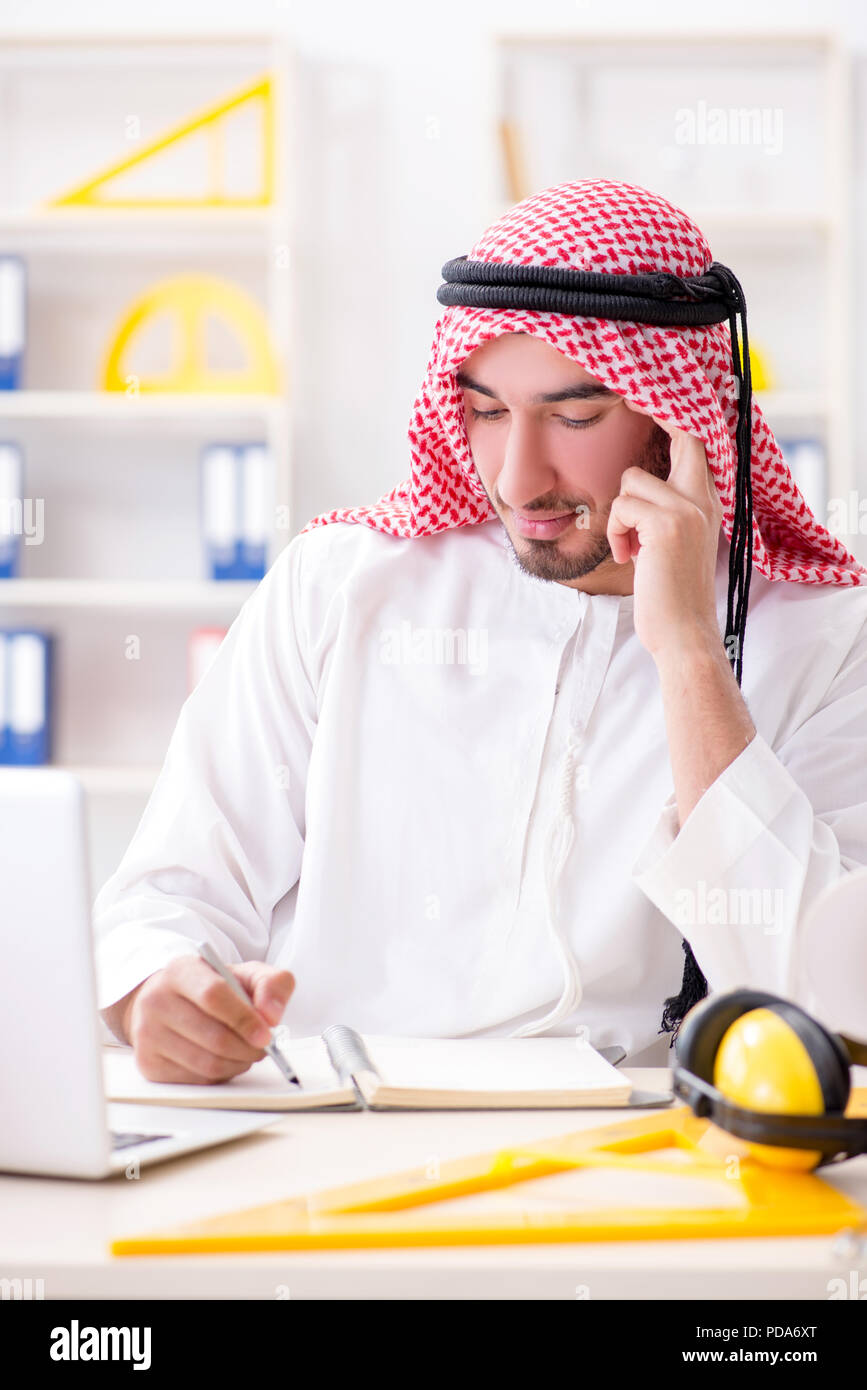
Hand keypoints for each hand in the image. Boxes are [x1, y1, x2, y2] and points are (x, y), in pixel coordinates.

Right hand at [115, 956, 295, 1083]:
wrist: (167, 1001)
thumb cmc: (211, 988)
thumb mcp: (244, 974)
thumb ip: (271, 984)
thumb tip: (272, 1017)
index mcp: (180, 971)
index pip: (213, 995)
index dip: (244, 1018)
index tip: (267, 1034)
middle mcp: (156, 1001)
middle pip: (214, 1037)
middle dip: (248, 1048)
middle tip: (264, 1047)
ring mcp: (147, 1034)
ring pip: (207, 1063)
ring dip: (238, 1063)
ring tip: (246, 1052)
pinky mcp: (149, 1064)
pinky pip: (197, 1080)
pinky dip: (220, 1075)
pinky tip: (225, 1060)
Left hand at [608, 406, 723, 661]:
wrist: (683, 634)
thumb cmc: (670, 596)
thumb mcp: (673, 546)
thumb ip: (666, 513)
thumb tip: (636, 488)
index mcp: (707, 503)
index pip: (697, 443)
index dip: (677, 417)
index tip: (649, 395)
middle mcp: (704, 499)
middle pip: (682, 436)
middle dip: (654, 413)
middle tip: (630, 396)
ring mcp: (687, 509)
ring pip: (631, 481)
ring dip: (619, 516)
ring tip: (631, 548)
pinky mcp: (667, 524)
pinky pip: (621, 508)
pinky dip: (616, 534)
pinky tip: (630, 558)